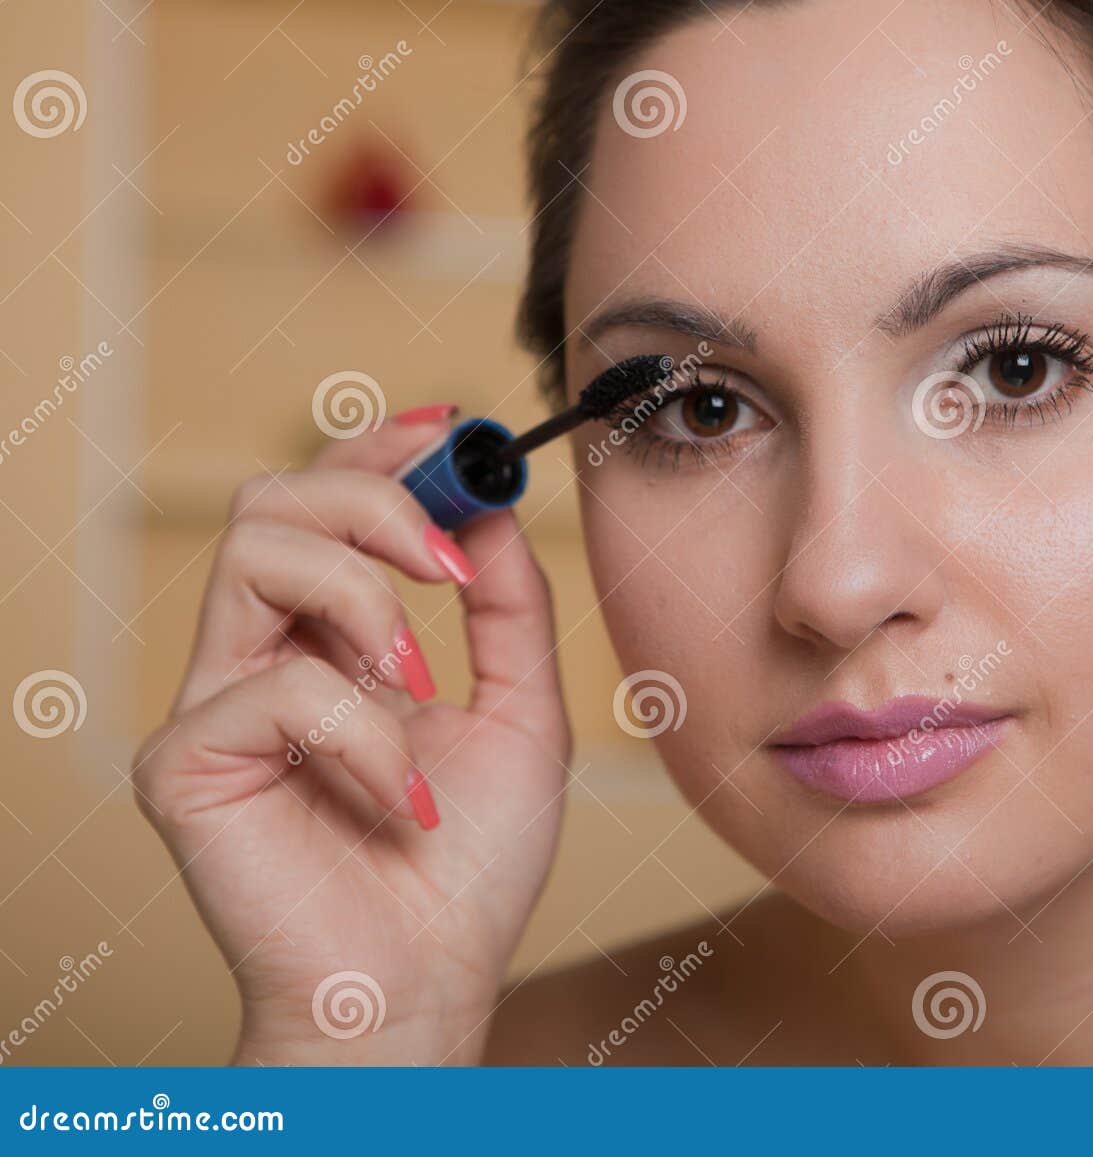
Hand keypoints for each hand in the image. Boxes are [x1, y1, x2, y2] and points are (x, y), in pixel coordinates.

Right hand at [133, 410, 569, 1064]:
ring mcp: (218, 706)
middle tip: (447, 557)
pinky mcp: (186, 763)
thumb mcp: (521, 715)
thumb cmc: (469, 867)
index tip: (453, 431)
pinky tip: (403, 799)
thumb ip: (507, 611)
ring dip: (365, 599)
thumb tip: (491, 510)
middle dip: (371, 499)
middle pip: (272, 502)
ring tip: (423, 682)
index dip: (380, 454)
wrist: (430, 983)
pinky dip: (366, 735)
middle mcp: (264, 659)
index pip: (326, 510)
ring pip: (254, 555)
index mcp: (334, 645)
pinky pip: (278, 687)